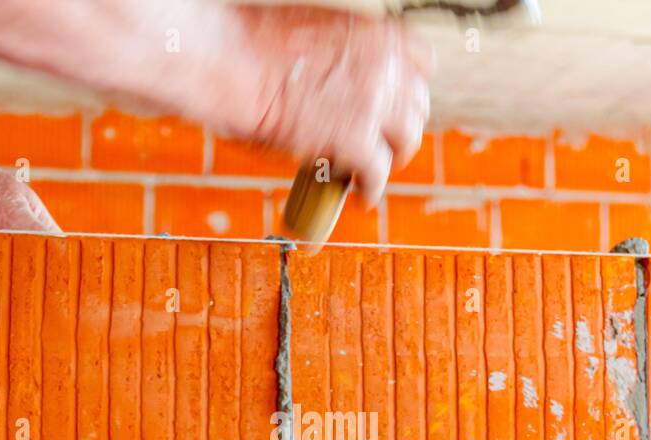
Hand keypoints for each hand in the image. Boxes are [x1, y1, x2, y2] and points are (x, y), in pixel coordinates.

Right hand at [227, 4, 433, 204]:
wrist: (230, 62)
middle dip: (400, 124)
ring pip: (406, 140)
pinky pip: (378, 174)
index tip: (396, 102)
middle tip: (384, 142)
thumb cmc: (251, 46)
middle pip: (416, 104)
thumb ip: (341, 57)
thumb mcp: (314, 35)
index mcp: (375, 33)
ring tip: (373, 172)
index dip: (407, 87)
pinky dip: (370, 188)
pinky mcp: (357, 141)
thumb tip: (337, 85)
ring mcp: (375, 103)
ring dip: (391, 157)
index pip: (420, 61)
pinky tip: (361, 196)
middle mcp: (385, 64)